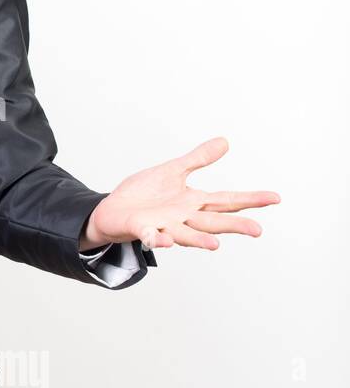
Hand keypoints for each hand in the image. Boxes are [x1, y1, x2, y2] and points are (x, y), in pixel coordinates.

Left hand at [81, 136, 279, 251]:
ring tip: (215, 246)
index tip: (275, 198)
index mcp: (192, 202)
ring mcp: (162, 225)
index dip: (250, 199)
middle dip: (234, 225)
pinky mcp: (140, 229)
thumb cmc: (143, 194)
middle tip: (257, 230)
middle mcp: (182, 217)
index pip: (226, 200)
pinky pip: (150, 235)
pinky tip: (164, 240)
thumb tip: (225, 141)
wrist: (111, 209)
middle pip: (212, 222)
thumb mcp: (172, 171)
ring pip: (184, 234)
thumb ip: (198, 160)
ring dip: (198, 240)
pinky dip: (157, 238)